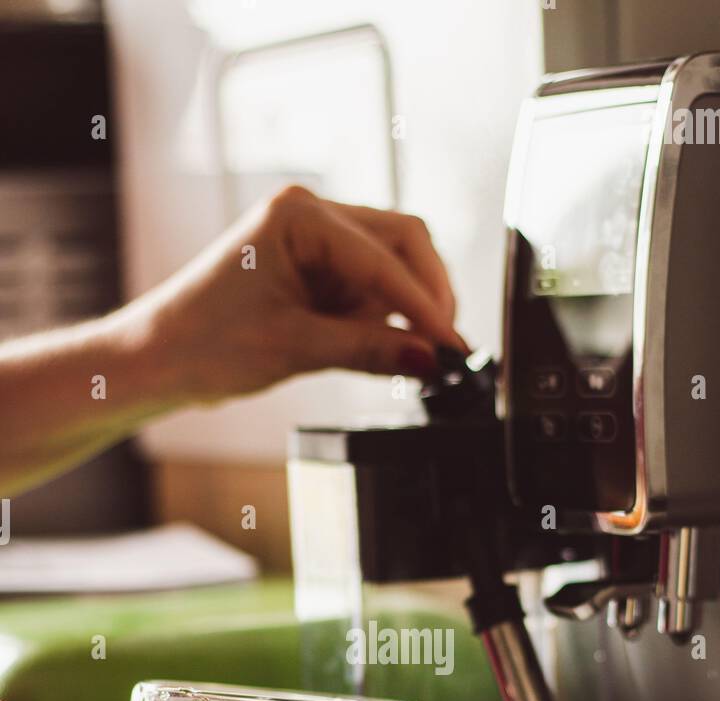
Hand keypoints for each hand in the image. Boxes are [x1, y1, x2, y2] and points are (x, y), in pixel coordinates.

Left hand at [141, 186, 465, 401]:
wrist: (160, 359)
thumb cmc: (203, 342)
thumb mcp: (294, 348)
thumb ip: (368, 350)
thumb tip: (429, 357)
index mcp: (299, 216)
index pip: (385, 258)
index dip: (425, 306)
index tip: (453, 345)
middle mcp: (312, 217)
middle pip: (403, 245)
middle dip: (427, 298)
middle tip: (446, 350)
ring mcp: (318, 243)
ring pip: (393, 269)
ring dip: (405, 313)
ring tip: (408, 358)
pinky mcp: (319, 272)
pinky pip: (371, 292)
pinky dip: (385, 321)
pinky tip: (385, 350)